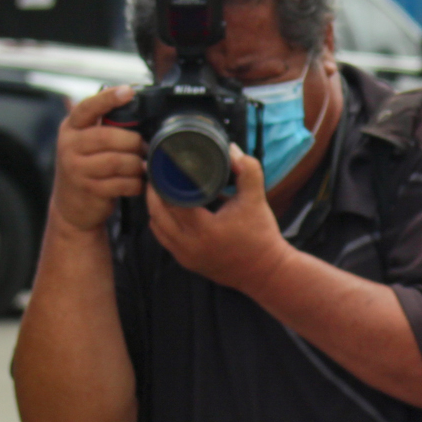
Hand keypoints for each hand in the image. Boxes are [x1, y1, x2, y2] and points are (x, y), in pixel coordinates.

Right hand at [51, 85, 144, 230]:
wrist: (72, 205)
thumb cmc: (87, 168)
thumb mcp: (86, 143)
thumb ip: (104, 128)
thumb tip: (136, 111)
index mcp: (71, 127)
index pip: (87, 107)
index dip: (108, 99)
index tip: (129, 91)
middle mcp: (69, 145)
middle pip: (109, 136)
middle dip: (134, 142)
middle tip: (144, 148)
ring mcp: (76, 167)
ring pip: (117, 161)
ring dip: (136, 165)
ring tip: (141, 167)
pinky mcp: (88, 188)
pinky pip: (121, 183)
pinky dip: (135, 183)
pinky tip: (137, 183)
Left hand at [145, 147, 290, 296]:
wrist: (267, 272)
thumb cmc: (261, 237)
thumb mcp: (257, 200)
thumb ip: (247, 171)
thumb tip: (231, 150)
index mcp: (205, 229)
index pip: (171, 200)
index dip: (163, 181)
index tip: (160, 166)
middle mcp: (190, 245)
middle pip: (157, 212)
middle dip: (154, 191)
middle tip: (156, 173)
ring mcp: (185, 256)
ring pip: (156, 226)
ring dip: (155, 207)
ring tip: (160, 189)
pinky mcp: (186, 262)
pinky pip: (163, 238)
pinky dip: (162, 222)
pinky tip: (168, 210)